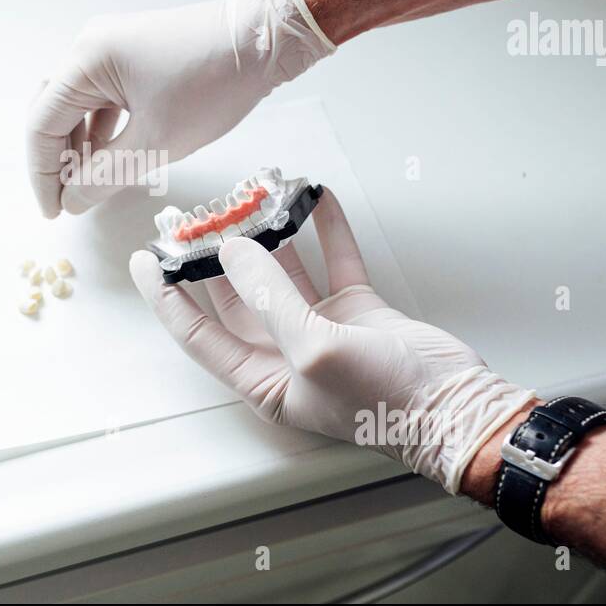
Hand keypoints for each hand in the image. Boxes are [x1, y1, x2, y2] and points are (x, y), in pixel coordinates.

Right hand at [26, 0, 333, 217]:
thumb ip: (106, 176)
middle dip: (57, 161)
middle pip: (52, 112)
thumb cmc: (213, 84)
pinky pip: (100, 96)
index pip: (42, 124)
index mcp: (86, 61)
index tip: (53, 213)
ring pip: (77, 106)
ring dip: (79, 146)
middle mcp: (89, 46)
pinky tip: (111, 156)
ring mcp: (110, 46)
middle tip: (68, 201)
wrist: (264, 38)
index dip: (42, 174)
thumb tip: (72, 202)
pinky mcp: (132, 53)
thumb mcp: (158, 142)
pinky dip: (100, 129)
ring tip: (90, 184)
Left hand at [128, 191, 533, 492]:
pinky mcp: (358, 310)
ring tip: (251, 195)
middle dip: (212, 254)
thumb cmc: (385, 403)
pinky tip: (314, 198)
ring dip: (268, 234)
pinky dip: (324, 229)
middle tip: (192, 214)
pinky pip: (331, 260)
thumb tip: (235, 250)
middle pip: (234, 295)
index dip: (167, 296)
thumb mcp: (316, 349)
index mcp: (262, 380)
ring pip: (281, 272)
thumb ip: (271, 297)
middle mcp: (284, 354)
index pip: (198, 332)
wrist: (460, 409)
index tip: (145, 257)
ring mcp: (321, 329)